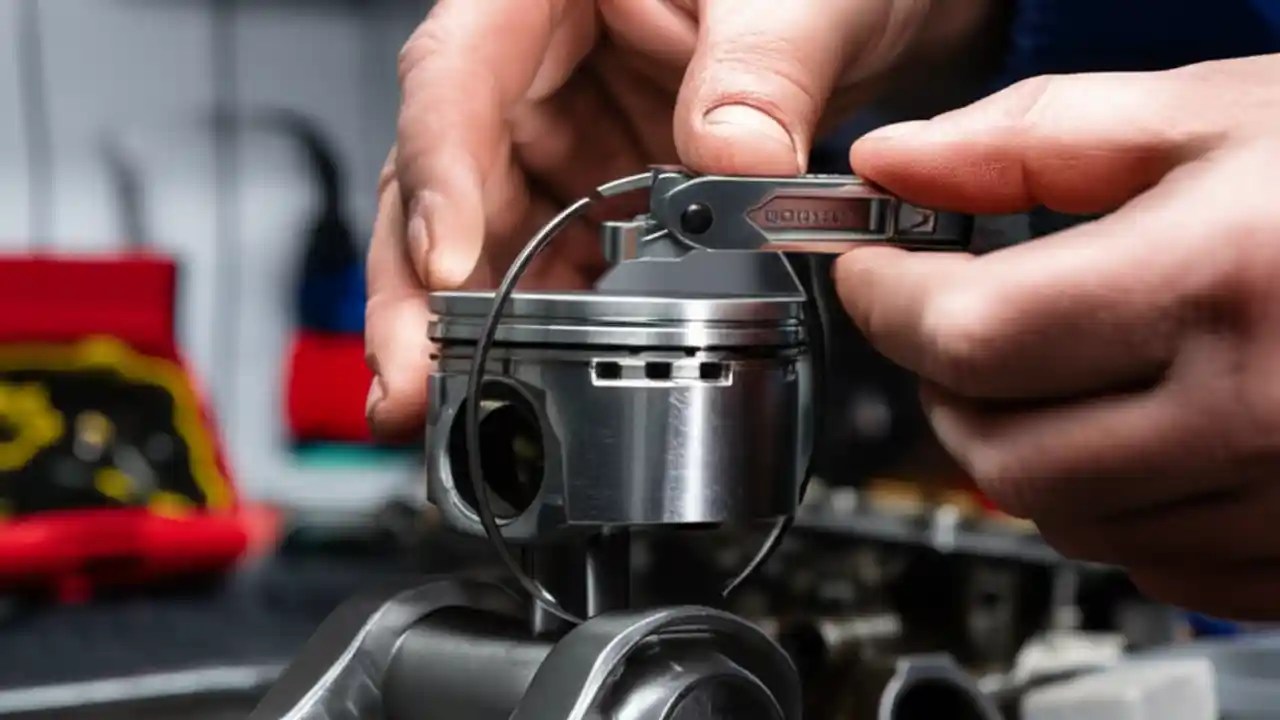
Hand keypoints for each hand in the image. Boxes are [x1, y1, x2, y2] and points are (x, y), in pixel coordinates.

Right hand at [366, 0, 997, 438]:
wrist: (867, 10)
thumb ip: (765, 67)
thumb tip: (734, 157)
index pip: (457, 70)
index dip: (440, 170)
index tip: (447, 261)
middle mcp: (538, 61)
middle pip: (444, 169)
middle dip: (422, 283)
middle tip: (412, 376)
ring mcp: (566, 132)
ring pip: (485, 229)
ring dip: (469, 319)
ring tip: (463, 397)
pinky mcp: (601, 190)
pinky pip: (554, 257)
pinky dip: (542, 317)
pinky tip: (534, 369)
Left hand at [837, 54, 1279, 618]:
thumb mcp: (1214, 116)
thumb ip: (1034, 139)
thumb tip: (899, 162)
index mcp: (1215, 283)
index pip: (970, 334)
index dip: (889, 300)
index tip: (874, 272)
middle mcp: (1251, 412)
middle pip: (994, 448)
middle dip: (940, 382)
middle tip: (950, 321)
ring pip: (1059, 516)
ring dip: (1012, 446)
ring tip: (1046, 371)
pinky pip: (1147, 564)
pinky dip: (1103, 505)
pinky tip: (1132, 432)